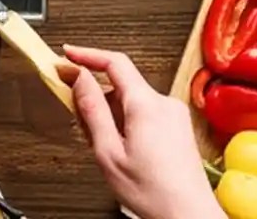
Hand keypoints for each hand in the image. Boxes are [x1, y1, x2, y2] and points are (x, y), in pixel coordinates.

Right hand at [59, 45, 223, 218]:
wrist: (189, 216)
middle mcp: (164, 104)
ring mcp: (174, 115)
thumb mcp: (108, 152)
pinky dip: (127, 122)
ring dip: (112, 113)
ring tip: (105, 146)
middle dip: (96, 96)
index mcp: (146, 106)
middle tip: (78, 118)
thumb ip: (92, 110)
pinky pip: (145, 112)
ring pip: (132, 100)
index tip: (68, 54)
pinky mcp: (178, 127)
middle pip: (121, 84)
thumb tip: (80, 79)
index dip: (87, 54)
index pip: (115, 62)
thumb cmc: (153, 193)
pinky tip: (123, 149)